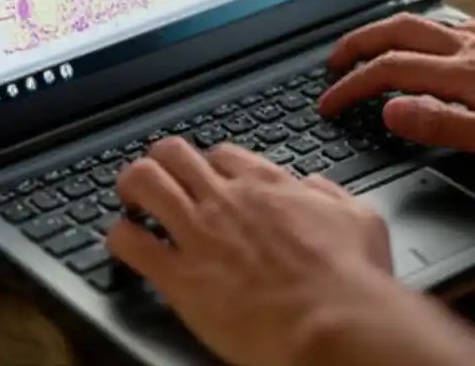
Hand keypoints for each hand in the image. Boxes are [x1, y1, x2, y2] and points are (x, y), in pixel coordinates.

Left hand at [108, 139, 391, 365]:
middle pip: (172, 154)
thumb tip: (313, 187)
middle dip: (160, 162)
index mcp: (267, 186)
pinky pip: (127, 241)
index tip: (206, 178)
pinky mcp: (177, 274)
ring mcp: (197, 233)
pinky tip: (123, 244)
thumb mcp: (360, 220)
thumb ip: (329, 195)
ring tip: (130, 202)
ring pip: (141, 182)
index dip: (209, 164)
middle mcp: (225, 200)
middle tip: (158, 180)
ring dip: (130, 188)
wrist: (335, 325)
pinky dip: (118, 238)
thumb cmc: (353, 282)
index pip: (222, 154)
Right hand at [319, 13, 474, 150]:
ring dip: (386, 34)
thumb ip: (443, 124)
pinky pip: (453, 26)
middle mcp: (472, 48)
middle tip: (333, 64)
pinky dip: (426, 35)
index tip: (328, 105)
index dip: (351, 86)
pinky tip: (426, 48)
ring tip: (368, 51)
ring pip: (424, 23)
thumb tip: (388, 112)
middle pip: (398, 31)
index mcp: (466, 74)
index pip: (390, 70)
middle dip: (357, 45)